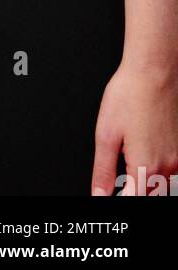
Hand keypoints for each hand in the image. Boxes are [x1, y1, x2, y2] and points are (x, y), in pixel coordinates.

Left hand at [91, 61, 177, 194]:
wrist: (154, 70)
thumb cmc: (130, 94)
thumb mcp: (105, 134)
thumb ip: (103, 170)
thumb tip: (99, 194)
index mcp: (147, 167)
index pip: (134, 199)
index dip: (120, 197)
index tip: (110, 193)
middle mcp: (168, 166)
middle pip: (150, 194)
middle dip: (133, 190)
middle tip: (118, 181)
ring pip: (163, 184)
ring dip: (147, 181)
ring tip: (130, 162)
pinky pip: (171, 169)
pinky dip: (158, 169)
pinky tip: (145, 150)